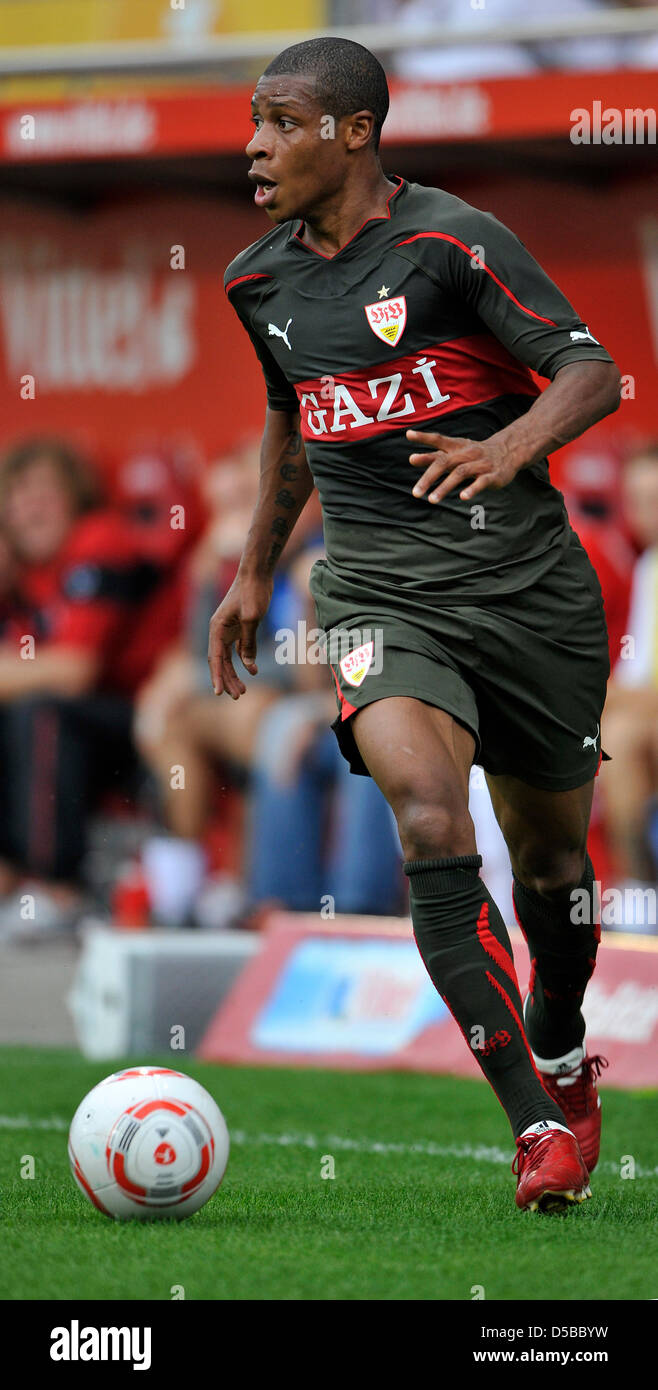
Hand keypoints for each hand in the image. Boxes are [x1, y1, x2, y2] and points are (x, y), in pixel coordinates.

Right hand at [208, 573, 271, 699]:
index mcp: (217, 629)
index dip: (217, 677)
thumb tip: (248, 665)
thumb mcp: (252, 618)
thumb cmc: (253, 592)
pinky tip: (253, 671)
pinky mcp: (239, 627)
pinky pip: (239, 649)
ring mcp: (228, 630)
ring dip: (235, 674)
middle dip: (228, 680)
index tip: (219, 693)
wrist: (257, 573)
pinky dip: (245, 661)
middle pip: (220, 662)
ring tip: (243, 690)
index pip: (215, 658)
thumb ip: (248, 642)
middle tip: (238, 696)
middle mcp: (219, 631)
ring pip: (229, 658)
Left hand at [407, 429, 518, 504]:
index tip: (408, 435)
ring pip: (460, 473)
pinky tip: (463, 497)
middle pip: (444, 462)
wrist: (508, 451)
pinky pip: (482, 482)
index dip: (424, 438)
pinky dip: (472, 489)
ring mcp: (480, 464)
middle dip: (429, 477)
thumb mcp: (455, 452)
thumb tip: (411, 458)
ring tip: (431, 500)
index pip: (439, 440)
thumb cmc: (474, 454)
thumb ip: (434, 456)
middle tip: (415, 493)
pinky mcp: (492, 475)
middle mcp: (467, 453)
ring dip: (445, 487)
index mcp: (457, 446)